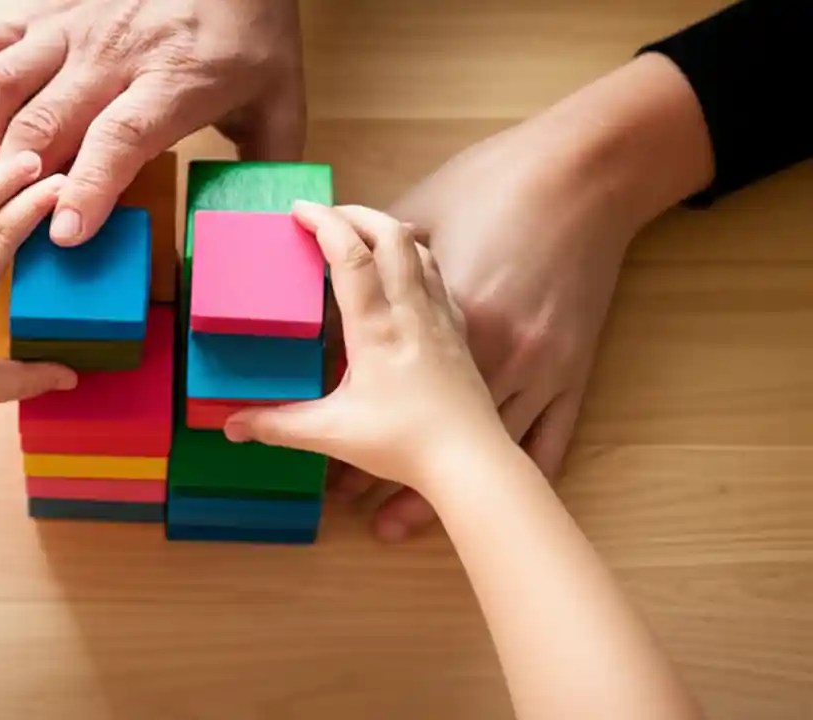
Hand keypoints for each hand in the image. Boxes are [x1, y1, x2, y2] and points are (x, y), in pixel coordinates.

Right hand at [0, 0, 304, 244]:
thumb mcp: (279, 104)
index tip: (63, 234)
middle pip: (45, 120)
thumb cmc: (250, 36)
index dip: (88, 187)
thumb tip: (258, 229)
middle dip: (14, 181)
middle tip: (2, 228)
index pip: (120, 136)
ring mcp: (70, 28)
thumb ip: (269, 167)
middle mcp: (113, 52)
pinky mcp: (43, 11)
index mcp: (174, 79)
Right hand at [223, 202, 506, 496]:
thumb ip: (278, 425)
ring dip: (386, 229)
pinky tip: (401, 273)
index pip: (350, 255)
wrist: (471, 459)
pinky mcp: (457, 330)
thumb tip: (230, 426)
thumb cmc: (402, 443)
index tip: (298, 209)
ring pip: (418, 249)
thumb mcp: (331, 434)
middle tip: (325, 215)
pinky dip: (413, 258)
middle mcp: (410, 310)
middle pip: (391, 234)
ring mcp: (439, 316)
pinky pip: (436, 276)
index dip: (323, 222)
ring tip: (359, 232)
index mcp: (375, 327)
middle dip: (355, 212)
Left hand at [325, 54, 713, 540]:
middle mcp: (485, 350)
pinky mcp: (571, 374)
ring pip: (476, 451)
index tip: (291, 431)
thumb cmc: (497, 187)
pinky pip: (545, 444)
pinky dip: (510, 479)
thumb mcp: (418, 217)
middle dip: (371, 467)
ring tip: (384, 520)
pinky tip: (483, 504)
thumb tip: (327, 290)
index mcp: (436, 313)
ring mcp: (535, 368)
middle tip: (336, 494)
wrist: (586, 176)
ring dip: (427, 489)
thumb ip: (373, 263)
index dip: (327, 403)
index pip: (375, 381)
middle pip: (422, 425)